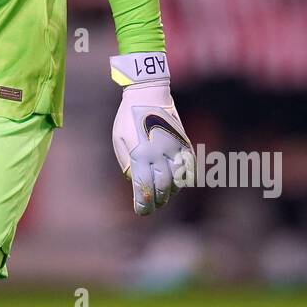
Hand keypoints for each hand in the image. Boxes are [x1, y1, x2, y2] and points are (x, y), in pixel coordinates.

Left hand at [110, 52, 193, 215]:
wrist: (148, 94)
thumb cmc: (127, 118)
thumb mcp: (118, 140)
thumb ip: (126, 162)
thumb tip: (136, 181)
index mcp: (139, 154)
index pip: (143, 187)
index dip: (143, 204)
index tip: (141, 212)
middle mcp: (158, 154)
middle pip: (160, 187)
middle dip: (156, 201)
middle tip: (152, 207)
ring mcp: (173, 148)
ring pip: (177, 180)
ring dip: (169, 192)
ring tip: (162, 196)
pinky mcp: (183, 143)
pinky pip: (188, 168)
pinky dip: (184, 179)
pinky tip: (177, 183)